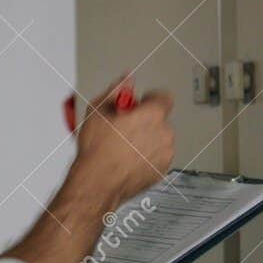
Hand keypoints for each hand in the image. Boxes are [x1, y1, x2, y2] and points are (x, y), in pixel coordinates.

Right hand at [73, 76, 174, 207]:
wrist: (98, 182)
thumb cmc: (97, 150)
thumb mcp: (98, 110)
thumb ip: (116, 90)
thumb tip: (125, 80)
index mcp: (152, 115)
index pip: (164, 97)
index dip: (149, 99)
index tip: (139, 104)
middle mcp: (164, 133)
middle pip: (160, 119)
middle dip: (145, 120)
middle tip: (124, 127)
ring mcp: (165, 154)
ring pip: (160, 139)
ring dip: (148, 138)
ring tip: (124, 145)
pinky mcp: (162, 170)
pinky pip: (158, 156)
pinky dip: (148, 155)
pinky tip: (128, 158)